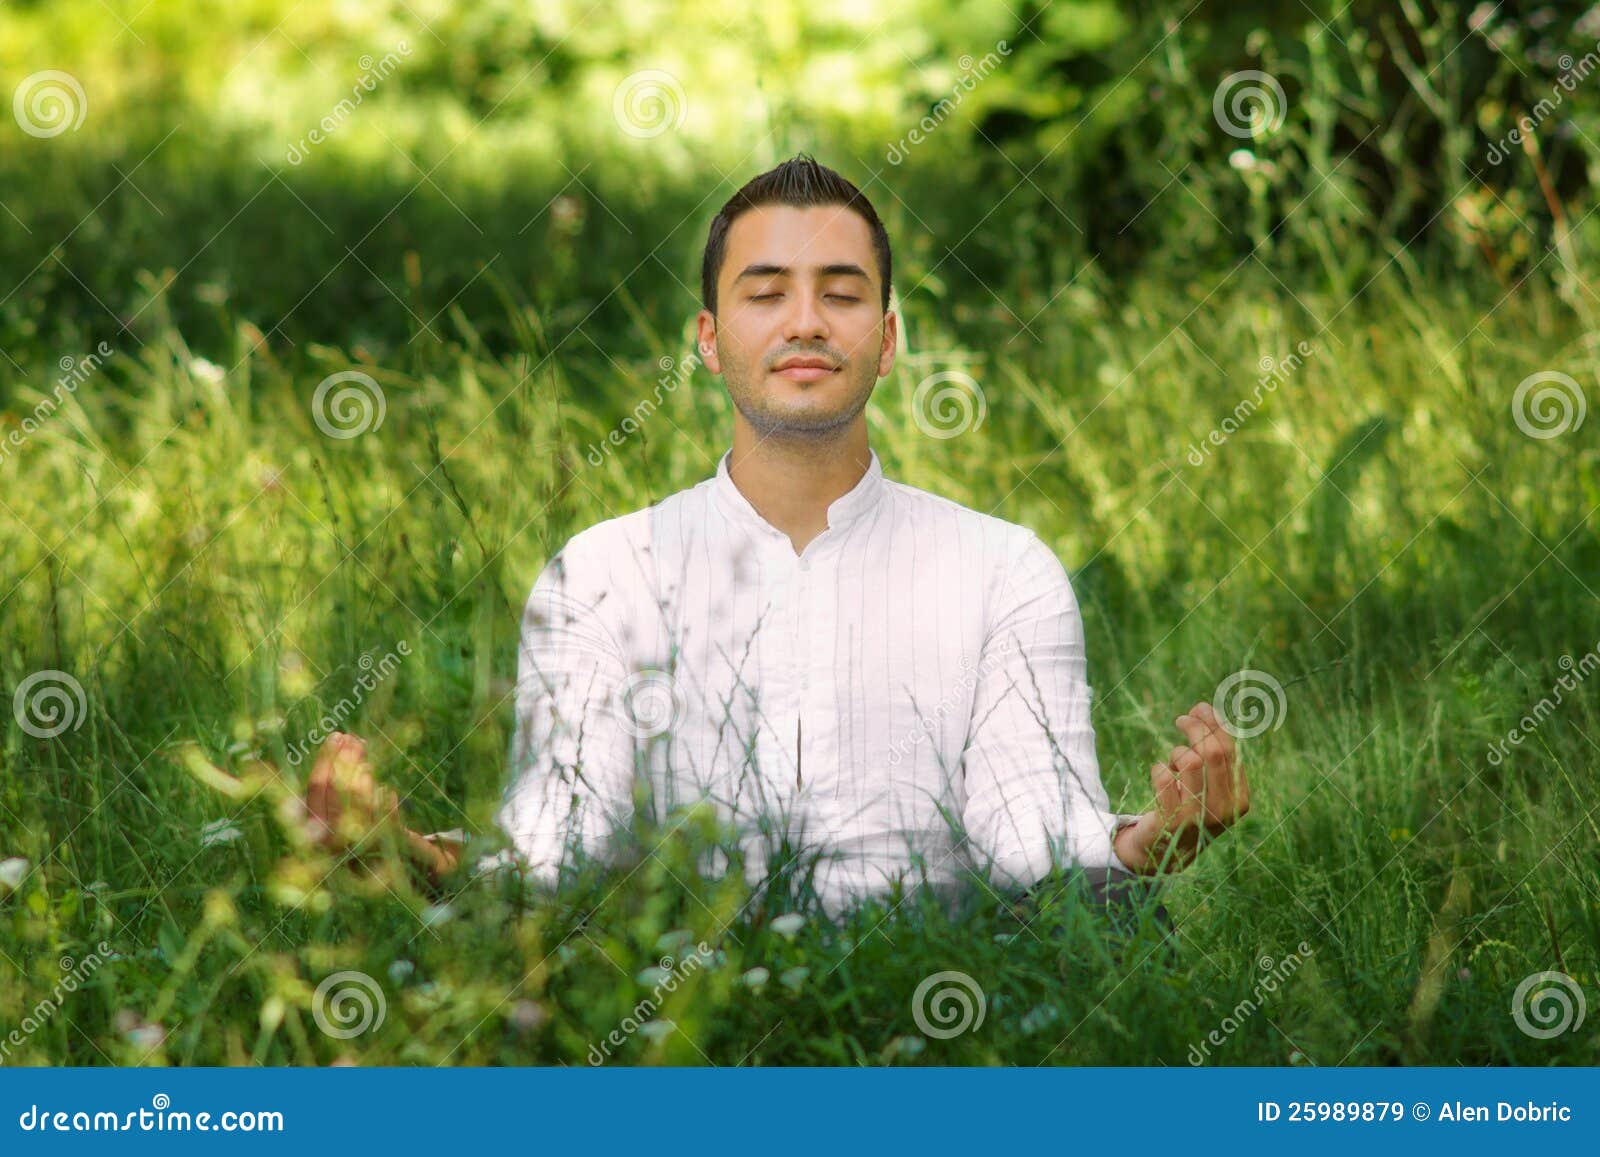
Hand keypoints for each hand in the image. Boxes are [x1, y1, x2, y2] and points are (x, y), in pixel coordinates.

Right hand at [304, 732, 401, 854]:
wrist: (386, 874)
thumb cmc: (355, 836)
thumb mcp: (337, 816)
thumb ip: (333, 788)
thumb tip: (340, 741)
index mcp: (312, 833)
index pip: (315, 788)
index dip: (326, 759)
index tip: (336, 736)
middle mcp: (331, 844)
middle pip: (338, 791)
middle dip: (347, 760)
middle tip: (356, 740)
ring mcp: (357, 848)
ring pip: (361, 803)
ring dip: (365, 777)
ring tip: (369, 762)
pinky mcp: (383, 850)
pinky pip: (387, 819)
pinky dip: (387, 802)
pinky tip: (389, 793)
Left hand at [1118, 701, 1249, 872]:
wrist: (1165, 852)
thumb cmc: (1188, 809)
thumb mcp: (1209, 784)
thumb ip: (1212, 752)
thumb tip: (1204, 708)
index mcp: (1240, 798)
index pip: (1231, 750)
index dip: (1214, 724)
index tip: (1199, 708)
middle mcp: (1225, 808)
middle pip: (1212, 751)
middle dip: (1195, 728)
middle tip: (1181, 720)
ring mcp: (1199, 816)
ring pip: (1189, 760)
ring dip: (1176, 753)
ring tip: (1172, 763)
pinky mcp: (1172, 820)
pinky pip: (1163, 776)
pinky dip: (1158, 768)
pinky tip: (1161, 776)